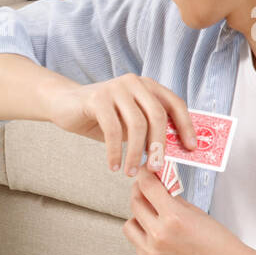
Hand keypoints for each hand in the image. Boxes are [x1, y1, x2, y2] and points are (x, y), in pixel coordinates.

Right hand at [47, 73, 196, 176]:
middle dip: (160, 145)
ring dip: (135, 153)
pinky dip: (115, 152)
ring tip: (130, 172)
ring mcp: (116, 88)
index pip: (175, 104)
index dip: (186, 126)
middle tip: (156, 168)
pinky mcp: (98, 98)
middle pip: (157, 115)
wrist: (64, 104)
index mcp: (148, 86)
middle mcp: (135, 82)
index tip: (191, 149)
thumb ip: (148, 130)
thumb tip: (168, 153)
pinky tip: (113, 166)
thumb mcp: (129, 122)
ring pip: (136, 124)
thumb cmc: (101, 117)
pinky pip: (113, 129)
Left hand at [122, 166, 255, 254]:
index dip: (143, 175)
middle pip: (135, 204)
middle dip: (140, 193)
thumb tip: (159, 190)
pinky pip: (138, 247)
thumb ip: (174, 201)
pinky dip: (144, 240)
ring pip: (130, 226)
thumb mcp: (197, 214)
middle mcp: (159, 236)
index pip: (147, 187)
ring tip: (151, 218)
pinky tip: (159, 239)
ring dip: (138, 218)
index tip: (143, 172)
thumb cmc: (220, 244)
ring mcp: (152, 254)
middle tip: (145, 191)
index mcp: (173, 218)